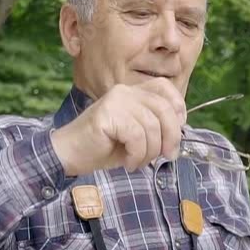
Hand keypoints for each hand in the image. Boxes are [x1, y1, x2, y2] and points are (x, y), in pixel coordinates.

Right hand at [50, 80, 187, 175]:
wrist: (69, 154)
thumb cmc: (103, 147)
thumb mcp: (136, 136)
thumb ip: (156, 128)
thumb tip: (179, 134)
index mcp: (132, 92)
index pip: (164, 87)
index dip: (178, 107)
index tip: (178, 130)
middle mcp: (124, 91)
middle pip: (164, 109)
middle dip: (172, 136)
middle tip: (167, 156)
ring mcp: (115, 101)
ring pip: (152, 126)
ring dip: (150, 152)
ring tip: (137, 162)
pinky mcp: (107, 114)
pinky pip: (137, 136)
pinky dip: (137, 155)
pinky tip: (127, 162)